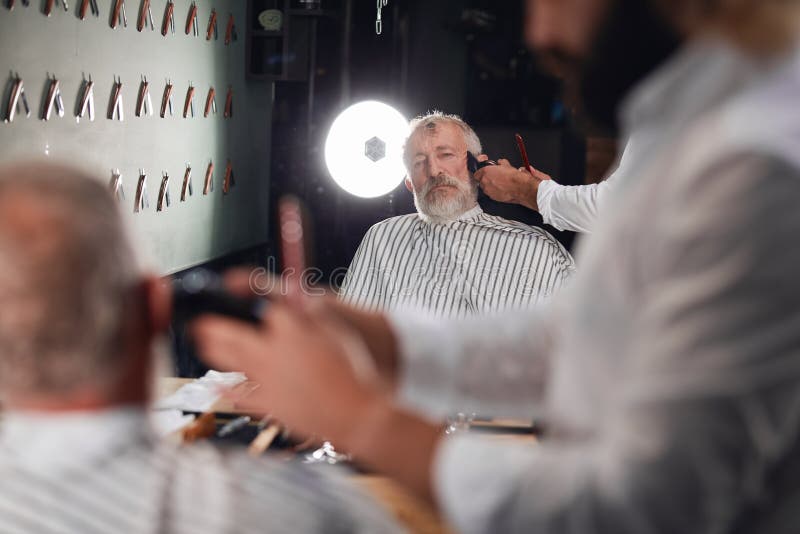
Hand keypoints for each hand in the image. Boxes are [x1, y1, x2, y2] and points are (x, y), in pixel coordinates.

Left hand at [193, 268, 442, 502]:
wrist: (356, 415)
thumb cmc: (353, 372)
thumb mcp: (336, 333)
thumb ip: (313, 314)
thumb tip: (296, 297)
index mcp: (291, 328)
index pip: (265, 309)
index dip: (256, 302)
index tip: (249, 302)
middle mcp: (272, 351)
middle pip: (231, 332)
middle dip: (212, 325)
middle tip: (199, 322)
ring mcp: (266, 379)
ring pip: (229, 360)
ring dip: (212, 349)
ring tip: (202, 343)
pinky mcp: (268, 404)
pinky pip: (240, 394)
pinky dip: (227, 389)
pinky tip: (220, 386)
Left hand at [474, 156, 552, 211]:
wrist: (520, 188)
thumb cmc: (514, 177)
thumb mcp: (507, 165)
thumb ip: (500, 163)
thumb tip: (501, 163)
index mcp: (486, 172)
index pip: (477, 173)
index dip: (482, 171)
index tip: (486, 170)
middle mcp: (485, 182)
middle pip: (481, 181)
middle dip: (487, 178)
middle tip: (495, 176)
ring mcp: (488, 191)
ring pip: (485, 188)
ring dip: (490, 185)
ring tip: (500, 183)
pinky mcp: (493, 197)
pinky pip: (491, 194)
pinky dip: (494, 191)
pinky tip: (502, 189)